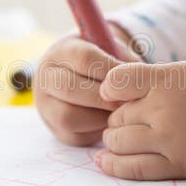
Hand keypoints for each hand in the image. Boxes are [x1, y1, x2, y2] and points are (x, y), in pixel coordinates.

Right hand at [34, 25, 140, 145]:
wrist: (79, 76)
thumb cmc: (101, 61)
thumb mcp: (110, 50)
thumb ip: (123, 58)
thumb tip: (140, 74)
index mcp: (60, 53)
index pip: (84, 59)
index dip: (111, 69)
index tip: (131, 76)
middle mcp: (45, 79)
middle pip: (69, 88)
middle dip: (103, 97)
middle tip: (126, 100)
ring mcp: (47, 106)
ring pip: (68, 116)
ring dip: (99, 116)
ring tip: (120, 113)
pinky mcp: (57, 131)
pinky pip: (77, 136)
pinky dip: (98, 131)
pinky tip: (111, 122)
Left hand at [95, 60, 185, 179]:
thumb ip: (154, 79)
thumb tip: (114, 93)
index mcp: (167, 80)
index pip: (116, 82)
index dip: (110, 89)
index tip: (113, 94)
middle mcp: (164, 109)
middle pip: (116, 115)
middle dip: (116, 118)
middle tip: (127, 120)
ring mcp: (169, 139)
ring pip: (118, 141)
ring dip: (114, 140)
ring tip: (120, 138)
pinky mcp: (178, 165)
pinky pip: (134, 168)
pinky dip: (114, 165)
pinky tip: (104, 161)